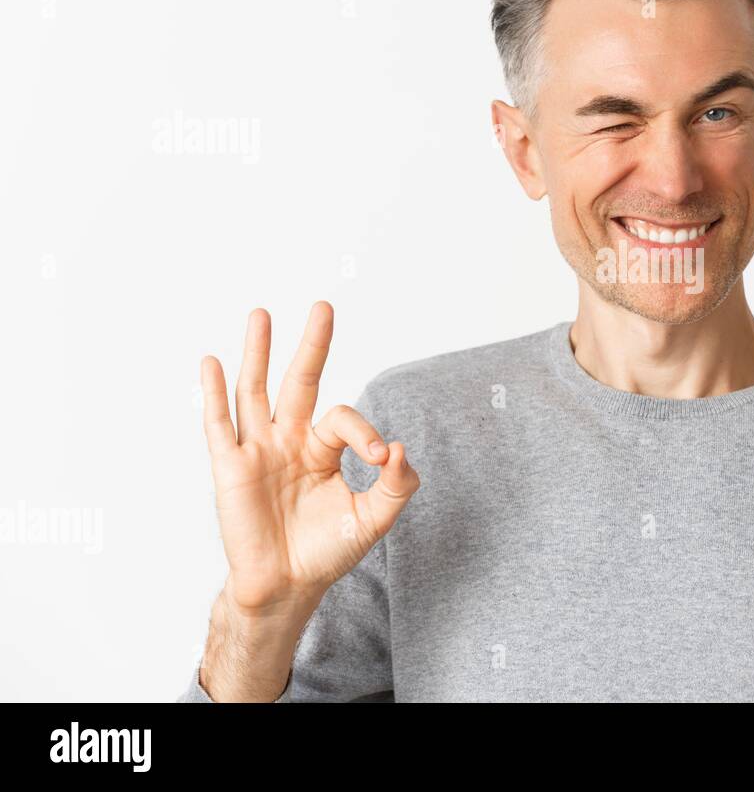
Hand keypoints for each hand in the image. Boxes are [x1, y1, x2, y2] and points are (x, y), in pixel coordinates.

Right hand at [200, 301, 420, 618]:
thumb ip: (397, 485)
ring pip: (255, 391)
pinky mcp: (230, 468)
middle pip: (299, 382)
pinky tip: (212, 362)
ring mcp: (258, 451)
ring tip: (262, 314)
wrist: (287, 588)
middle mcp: (289, 441)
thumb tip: (401, 448)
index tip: (382, 459)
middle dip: (312, 345)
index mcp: (322, 449)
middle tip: (324, 306)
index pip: (344, 419)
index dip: (367, 433)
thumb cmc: (326, 552)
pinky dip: (213, 393)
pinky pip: (219, 425)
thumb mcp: (374, 518)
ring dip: (258, 352)